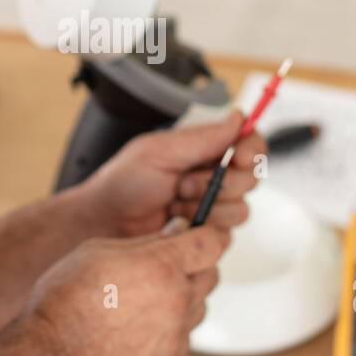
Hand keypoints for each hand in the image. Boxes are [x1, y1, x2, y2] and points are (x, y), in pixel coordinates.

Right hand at [28, 224, 231, 355]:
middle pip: (210, 273)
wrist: (54, 352)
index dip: (207, 234)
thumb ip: (144, 241)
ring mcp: (176, 330)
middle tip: (166, 264)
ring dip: (185, 296)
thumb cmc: (68, 299)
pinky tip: (144, 321)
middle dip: (195, 265)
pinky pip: (185, 333)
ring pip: (200, 305)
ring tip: (148, 296)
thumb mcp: (99, 250)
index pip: (211, 242)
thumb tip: (174, 231)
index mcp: (161, 264)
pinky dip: (173, 326)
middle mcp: (177, 297)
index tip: (198, 234)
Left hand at [79, 109, 265, 238]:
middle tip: (183, 184)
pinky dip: (200, 231)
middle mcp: (213, 179)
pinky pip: (224, 238)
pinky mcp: (205, 238)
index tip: (239, 157)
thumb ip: (203, 138)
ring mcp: (211, 210)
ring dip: (206, 208)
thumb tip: (239, 118)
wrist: (103, 223)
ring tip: (174, 206)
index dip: (251, 151)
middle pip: (250, 180)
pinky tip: (176, 226)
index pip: (248, 145)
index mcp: (205, 151)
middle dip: (219, 183)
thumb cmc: (123, 183)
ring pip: (239, 211)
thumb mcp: (159, 152)